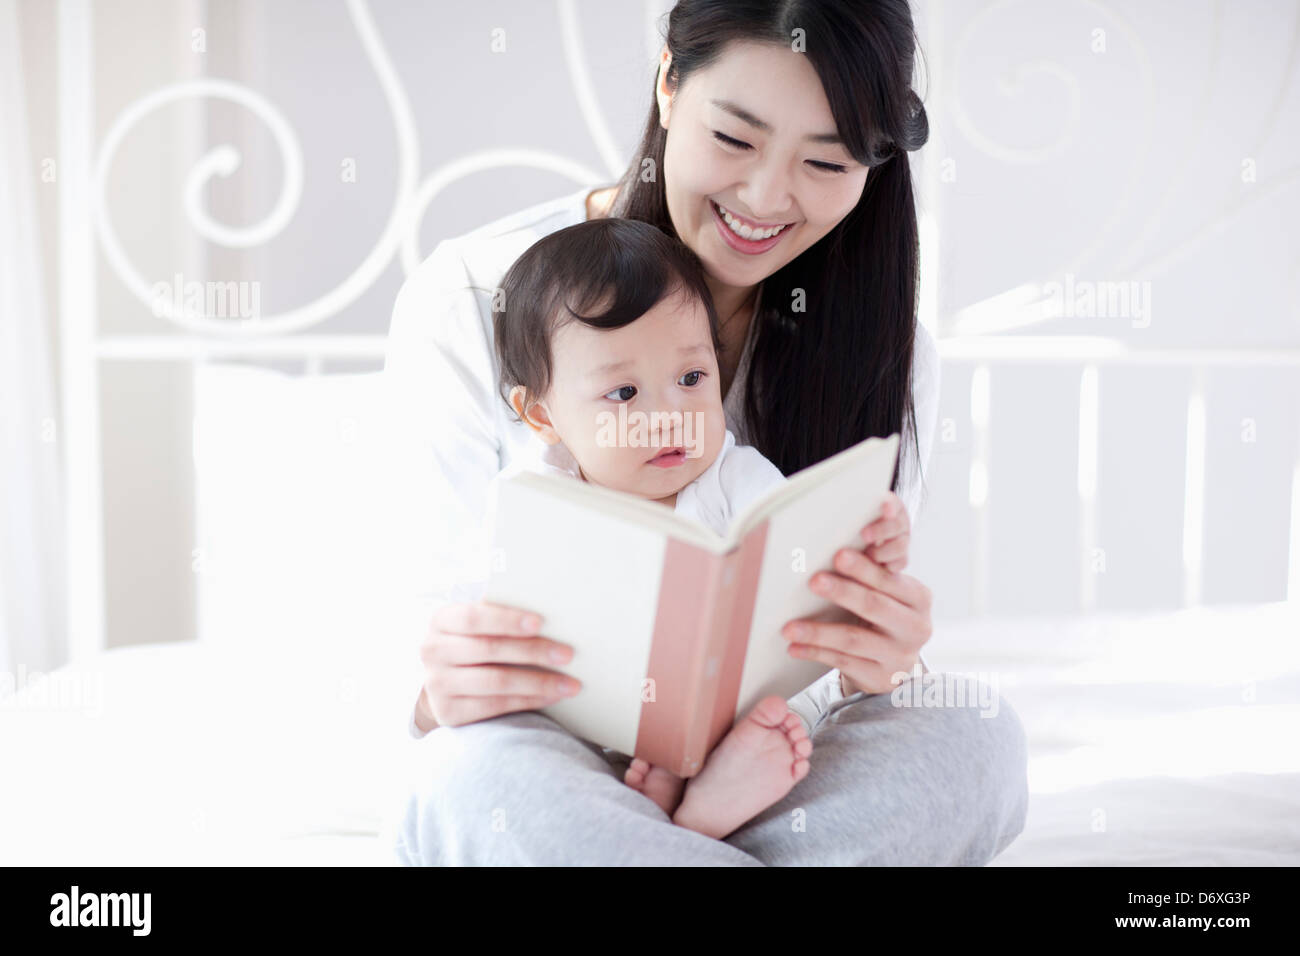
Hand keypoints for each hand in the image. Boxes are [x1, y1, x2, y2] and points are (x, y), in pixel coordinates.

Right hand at [415, 601, 581, 729]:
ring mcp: (437, 684)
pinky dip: (529, 700)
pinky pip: (496, 706)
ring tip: (570, 683)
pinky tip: (552, 696)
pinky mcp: (449, 713)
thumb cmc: (475, 643)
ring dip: (538, 682)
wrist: (446, 682)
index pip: (474, 617)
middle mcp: (432, 651)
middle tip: (568, 654)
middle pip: (489, 649)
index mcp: (441, 620)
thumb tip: (549, 606)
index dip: (507, 620)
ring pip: (496, 681)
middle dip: (533, 651)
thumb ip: (500, 615)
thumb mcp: (477, 625)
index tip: (541, 622)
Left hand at [781, 497, 931, 695]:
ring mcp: (899, 656)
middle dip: (842, 592)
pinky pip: (843, 662)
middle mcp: (915, 628)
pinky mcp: (881, 678)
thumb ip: (872, 576)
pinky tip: (794, 647)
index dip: (863, 568)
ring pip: (853, 639)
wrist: (896, 664)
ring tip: (789, 627)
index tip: (838, 555)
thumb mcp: (888, 596)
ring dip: (817, 631)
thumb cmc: (884, 617)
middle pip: (874, 606)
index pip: (889, 581)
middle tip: (814, 581)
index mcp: (919, 599)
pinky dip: (815, 652)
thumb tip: (831, 547)